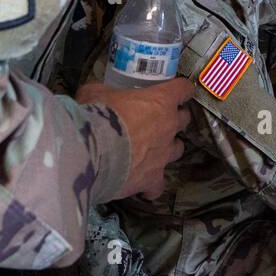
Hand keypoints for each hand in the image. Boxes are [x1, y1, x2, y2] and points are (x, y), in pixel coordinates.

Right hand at [76, 77, 193, 199]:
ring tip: (154, 151)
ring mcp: (163, 155)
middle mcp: (168, 127)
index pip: (183, 89)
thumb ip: (102, 91)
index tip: (180, 90)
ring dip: (168, 148)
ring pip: (178, 149)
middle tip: (159, 119)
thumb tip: (95, 93)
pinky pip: (158, 185)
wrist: (91, 152)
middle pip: (184, 119)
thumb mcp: (94, 93)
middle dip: (175, 118)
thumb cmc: (97, 115)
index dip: (182, 89)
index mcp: (160, 101)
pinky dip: (151, 185)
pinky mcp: (153, 179)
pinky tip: (142, 185)